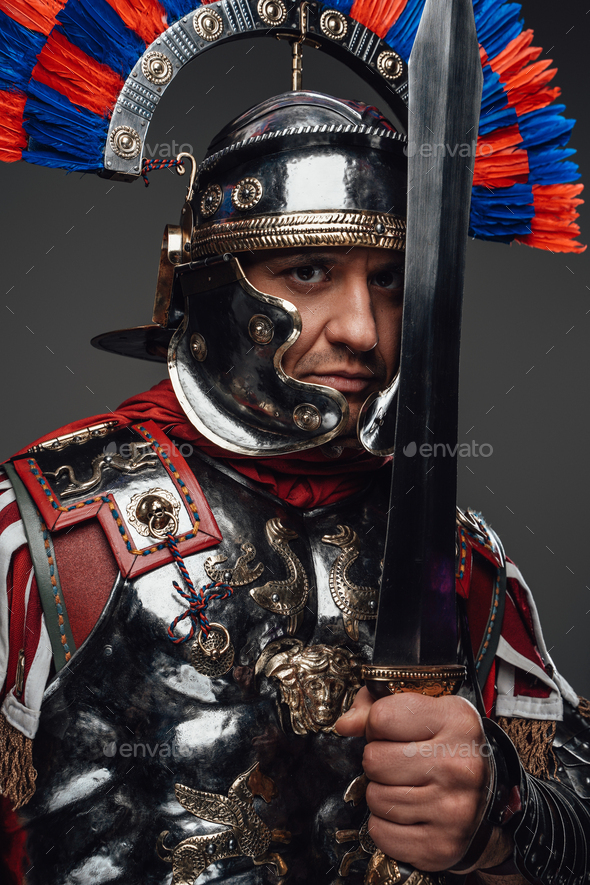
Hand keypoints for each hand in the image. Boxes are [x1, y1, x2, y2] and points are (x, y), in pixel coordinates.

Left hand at [335, 688, 491, 871]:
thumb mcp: (423, 712)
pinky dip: (385, 824)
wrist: (486, 799)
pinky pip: (381, 832)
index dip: (376, 725)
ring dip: (381, 793)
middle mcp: (459, 766)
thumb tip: (345, 725)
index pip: (382, 717)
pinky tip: (406, 813)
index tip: (390, 732)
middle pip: (374, 759)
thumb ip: (377, 707)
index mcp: (456, 722)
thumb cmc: (446, 748)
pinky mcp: (441, 846)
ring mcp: (452, 810)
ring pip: (375, 797)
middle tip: (396, 763)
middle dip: (377, 761)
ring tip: (404, 787)